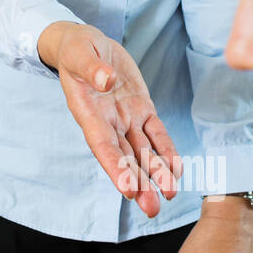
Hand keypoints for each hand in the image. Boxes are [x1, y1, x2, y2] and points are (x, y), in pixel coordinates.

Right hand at [40, 22, 180, 216]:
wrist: (85, 44)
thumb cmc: (75, 49)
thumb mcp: (79, 53)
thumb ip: (92, 69)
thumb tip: (106, 81)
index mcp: (88, 112)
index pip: (102, 145)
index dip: (115, 168)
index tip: (128, 190)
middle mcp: (107, 121)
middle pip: (124, 157)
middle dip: (139, 182)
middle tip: (151, 208)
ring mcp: (125, 117)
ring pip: (142, 151)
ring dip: (155, 173)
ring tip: (168, 195)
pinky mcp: (141, 108)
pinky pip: (156, 133)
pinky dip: (166, 151)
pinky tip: (177, 169)